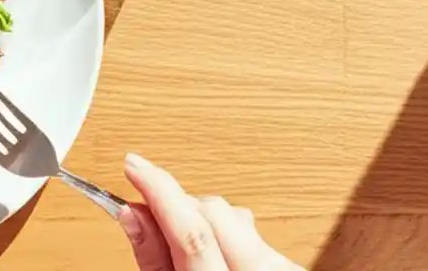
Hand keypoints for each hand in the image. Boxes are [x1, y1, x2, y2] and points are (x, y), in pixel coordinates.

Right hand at [119, 154, 302, 270]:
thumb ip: (154, 261)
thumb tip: (133, 216)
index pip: (191, 231)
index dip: (159, 190)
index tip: (135, 165)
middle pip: (215, 213)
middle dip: (178, 205)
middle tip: (148, 215)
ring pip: (236, 218)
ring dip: (204, 223)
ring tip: (186, 254)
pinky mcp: (294, 270)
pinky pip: (255, 235)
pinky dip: (229, 239)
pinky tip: (218, 259)